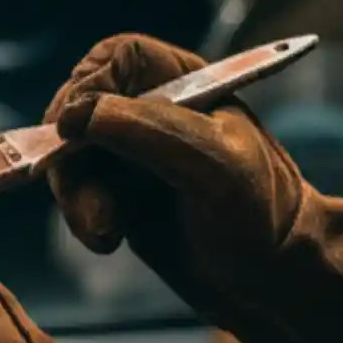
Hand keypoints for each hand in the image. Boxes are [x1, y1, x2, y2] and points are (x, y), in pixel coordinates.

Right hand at [44, 34, 342, 342]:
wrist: (273, 284)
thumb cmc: (261, 216)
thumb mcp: (210, 164)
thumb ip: (145, 130)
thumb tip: (74, 116)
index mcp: (186, 85)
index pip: (117, 59)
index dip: (87, 86)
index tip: (73, 128)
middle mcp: (152, 114)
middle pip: (79, 110)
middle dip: (73, 156)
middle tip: (83, 195)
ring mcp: (132, 156)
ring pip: (70, 158)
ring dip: (75, 196)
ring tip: (104, 230)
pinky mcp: (119, 197)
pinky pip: (77, 195)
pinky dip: (81, 218)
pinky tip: (107, 239)